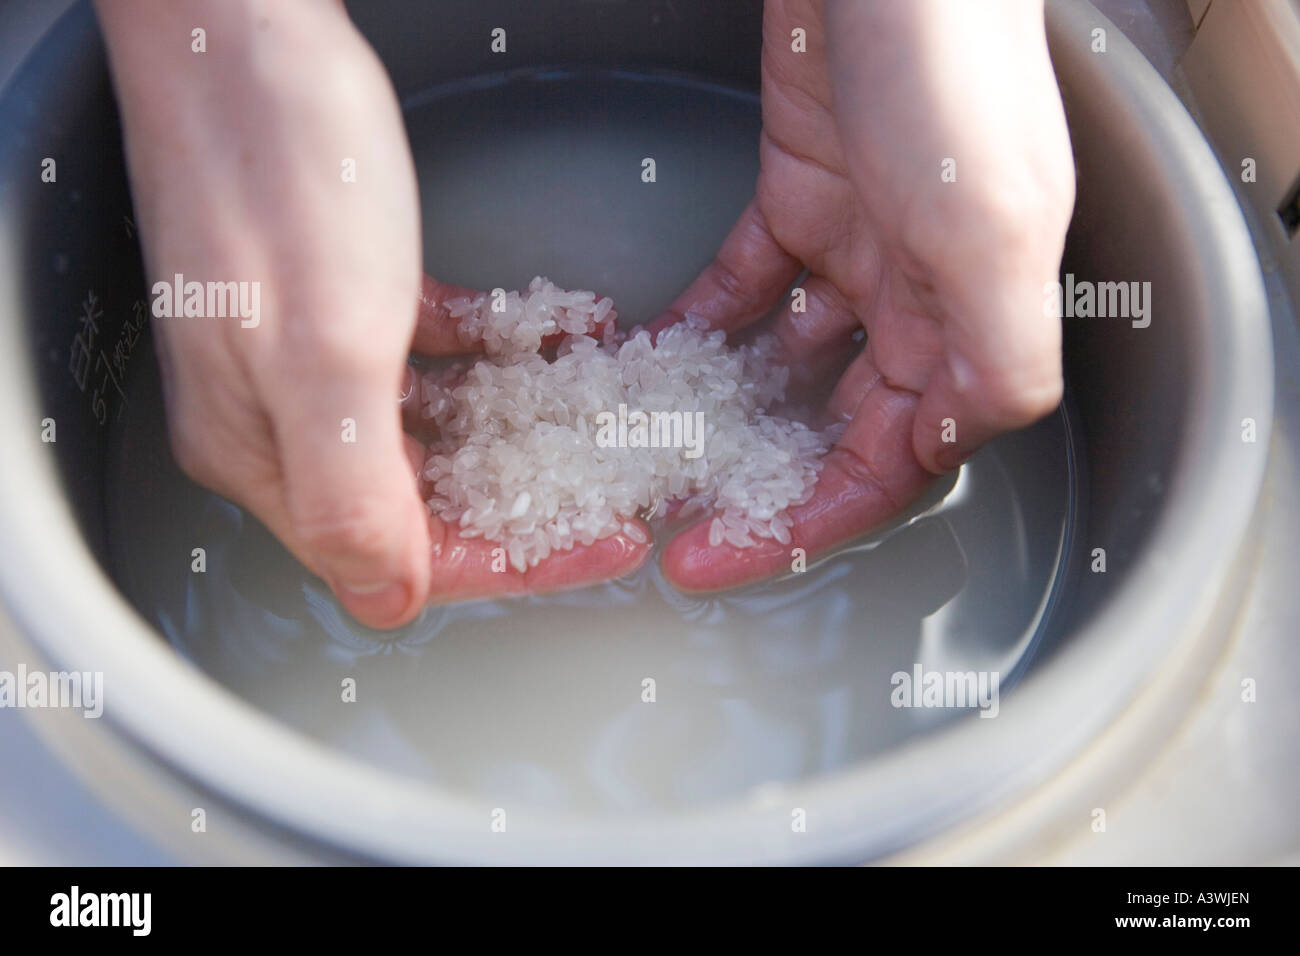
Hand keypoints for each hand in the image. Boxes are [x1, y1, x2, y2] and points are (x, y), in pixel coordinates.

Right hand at [98, 0, 648, 626]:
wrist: (242, 21)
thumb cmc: (272, 171)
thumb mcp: (320, 351)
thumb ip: (353, 491)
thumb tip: (385, 603)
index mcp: (264, 449)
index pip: (399, 552)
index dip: (511, 558)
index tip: (601, 546)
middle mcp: (285, 414)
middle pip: (428, 492)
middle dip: (532, 490)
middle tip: (620, 485)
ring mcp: (316, 351)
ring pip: (442, 422)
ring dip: (526, 416)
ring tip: (604, 404)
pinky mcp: (348, 293)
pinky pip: (441, 348)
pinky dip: (502, 344)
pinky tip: (559, 325)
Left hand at [655, 0, 1074, 590]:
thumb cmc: (950, 63)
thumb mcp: (994, 226)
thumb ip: (996, 352)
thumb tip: (965, 445)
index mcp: (972, 317)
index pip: (892, 461)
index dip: (810, 522)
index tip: (724, 558)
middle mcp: (918, 296)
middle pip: (834, 427)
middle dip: (756, 485)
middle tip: (673, 524)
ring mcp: (856, 247)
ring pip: (785, 366)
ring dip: (724, 413)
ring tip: (651, 454)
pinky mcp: (797, 197)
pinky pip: (743, 287)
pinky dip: (702, 326)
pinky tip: (655, 358)